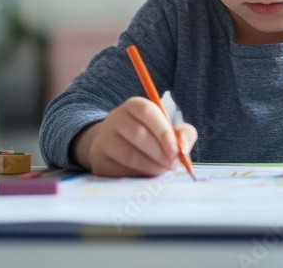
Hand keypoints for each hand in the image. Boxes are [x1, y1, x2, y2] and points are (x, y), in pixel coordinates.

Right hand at [70, 97, 197, 176]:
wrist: (115, 147)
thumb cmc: (149, 137)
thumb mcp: (168, 130)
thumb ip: (183, 134)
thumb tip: (184, 147)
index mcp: (133, 106)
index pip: (146, 112)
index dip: (164, 132)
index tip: (176, 151)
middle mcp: (115, 118)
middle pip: (138, 134)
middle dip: (159, 153)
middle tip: (171, 165)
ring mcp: (104, 139)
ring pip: (129, 154)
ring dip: (150, 166)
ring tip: (161, 170)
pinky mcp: (98, 160)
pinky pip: (119, 170)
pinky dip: (137, 176)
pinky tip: (145, 175)